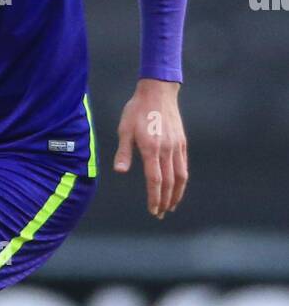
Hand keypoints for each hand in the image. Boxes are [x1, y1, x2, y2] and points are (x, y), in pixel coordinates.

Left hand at [113, 78, 187, 218]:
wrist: (158, 91)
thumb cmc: (137, 110)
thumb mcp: (124, 129)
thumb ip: (124, 152)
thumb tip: (120, 171)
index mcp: (151, 148)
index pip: (155, 180)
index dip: (154, 197)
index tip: (153, 210)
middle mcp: (166, 149)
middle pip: (169, 182)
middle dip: (165, 201)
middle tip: (160, 214)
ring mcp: (176, 146)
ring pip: (180, 176)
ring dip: (176, 194)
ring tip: (171, 206)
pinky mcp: (181, 142)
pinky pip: (183, 166)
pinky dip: (182, 180)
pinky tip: (177, 187)